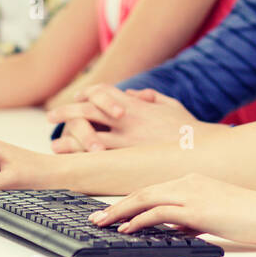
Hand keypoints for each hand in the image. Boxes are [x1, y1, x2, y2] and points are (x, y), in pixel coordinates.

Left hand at [47, 86, 205, 152]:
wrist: (203, 149)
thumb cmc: (189, 129)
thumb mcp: (172, 105)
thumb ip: (153, 98)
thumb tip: (137, 93)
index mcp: (136, 104)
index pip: (104, 92)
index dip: (88, 93)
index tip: (77, 98)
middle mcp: (127, 120)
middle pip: (89, 111)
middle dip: (68, 112)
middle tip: (52, 116)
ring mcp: (127, 140)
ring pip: (89, 136)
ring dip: (70, 140)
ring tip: (56, 145)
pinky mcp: (129, 160)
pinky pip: (100, 159)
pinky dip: (83, 159)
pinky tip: (73, 164)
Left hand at [87, 173, 255, 245]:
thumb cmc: (248, 214)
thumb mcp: (214, 214)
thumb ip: (192, 218)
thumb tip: (176, 228)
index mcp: (191, 180)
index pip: (152, 189)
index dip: (129, 201)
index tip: (112, 211)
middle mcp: (187, 182)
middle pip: (142, 192)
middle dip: (116, 206)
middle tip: (96, 217)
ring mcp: (191, 193)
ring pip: (145, 199)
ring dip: (120, 212)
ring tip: (103, 223)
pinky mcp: (196, 208)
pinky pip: (159, 212)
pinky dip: (139, 220)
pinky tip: (127, 228)